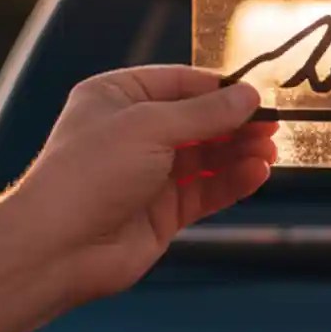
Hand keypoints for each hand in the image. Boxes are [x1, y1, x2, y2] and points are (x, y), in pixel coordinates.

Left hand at [10, 65, 275, 302]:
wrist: (57, 248)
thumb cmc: (87, 175)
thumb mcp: (149, 127)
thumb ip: (205, 113)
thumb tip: (248, 96)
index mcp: (117, 98)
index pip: (180, 83)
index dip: (220, 88)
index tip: (258, 94)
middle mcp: (133, 133)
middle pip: (199, 120)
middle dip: (236, 122)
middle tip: (273, 124)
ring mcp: (149, 174)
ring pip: (207, 157)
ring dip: (239, 152)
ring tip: (270, 150)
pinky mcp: (163, 211)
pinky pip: (207, 190)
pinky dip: (233, 181)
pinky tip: (257, 174)